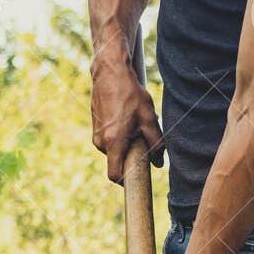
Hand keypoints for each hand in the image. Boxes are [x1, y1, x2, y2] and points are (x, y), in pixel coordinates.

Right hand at [91, 55, 163, 183]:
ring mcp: (95, 134)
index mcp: (113, 142)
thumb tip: (159, 163)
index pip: (115, 175)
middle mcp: (100, 142)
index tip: (135, 179)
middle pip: (116, 161)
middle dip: (129, 156)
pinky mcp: (95, 127)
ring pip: (113, 150)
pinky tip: (126, 118)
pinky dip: (118, 136)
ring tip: (133, 124)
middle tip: (141, 140)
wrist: (109, 72)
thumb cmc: (129, 93)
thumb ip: (156, 143)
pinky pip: (108, 140)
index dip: (125, 182)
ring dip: (125, 144)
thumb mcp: (148, 118)